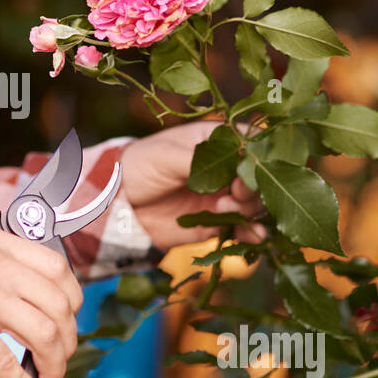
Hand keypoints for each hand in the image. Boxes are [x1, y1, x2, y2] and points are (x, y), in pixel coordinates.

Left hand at [119, 120, 268, 251]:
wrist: (118, 204)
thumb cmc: (140, 166)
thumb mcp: (167, 156)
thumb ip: (201, 161)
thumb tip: (236, 165)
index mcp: (216, 140)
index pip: (251, 142)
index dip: (258, 155)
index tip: (250, 166)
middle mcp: (225, 168)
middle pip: (257, 176)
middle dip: (252, 186)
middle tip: (235, 192)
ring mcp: (222, 195)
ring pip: (253, 203)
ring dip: (248, 208)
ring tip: (224, 209)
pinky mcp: (216, 222)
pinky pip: (242, 228)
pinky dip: (251, 233)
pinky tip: (253, 236)